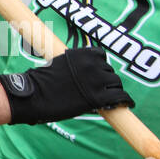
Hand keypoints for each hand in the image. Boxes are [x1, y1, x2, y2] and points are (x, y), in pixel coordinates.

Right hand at [0, 47, 132, 125]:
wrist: (32, 97)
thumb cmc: (37, 84)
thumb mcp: (54, 66)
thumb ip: (70, 67)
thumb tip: (77, 77)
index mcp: (80, 55)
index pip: (101, 56)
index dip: (101, 67)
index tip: (100, 75)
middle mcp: (91, 64)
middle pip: (109, 71)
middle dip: (106, 80)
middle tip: (103, 91)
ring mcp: (95, 80)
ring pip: (115, 83)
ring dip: (114, 90)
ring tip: (112, 99)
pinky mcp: (97, 96)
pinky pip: (120, 97)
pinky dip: (125, 100)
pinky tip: (127, 104)